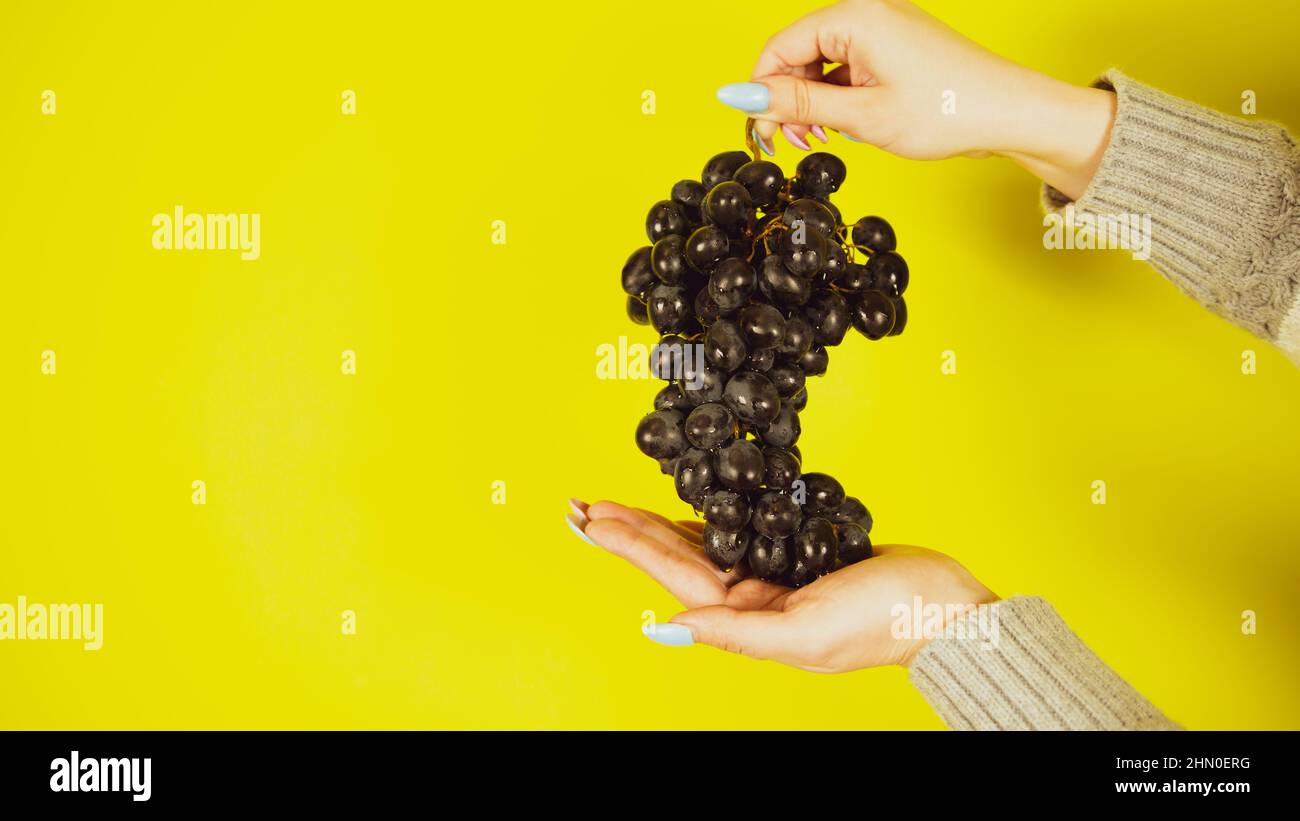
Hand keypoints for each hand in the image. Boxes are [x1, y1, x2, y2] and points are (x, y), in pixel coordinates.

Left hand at [576, 499, 997, 671]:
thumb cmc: (888, 619)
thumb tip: (670, 630)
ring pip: (700, 546)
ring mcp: (772, 581)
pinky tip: (681, 507)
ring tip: (614, 505)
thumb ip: (741, 635)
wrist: (948, 606)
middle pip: (677, 561)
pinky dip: (704, 519)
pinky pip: (737, 534)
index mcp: (750, 623)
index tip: (591, 521)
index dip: (631, 548)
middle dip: (630, 532)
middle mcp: (753, 603)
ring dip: (657, 525)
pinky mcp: (795, 557)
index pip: (674, 580)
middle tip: (585, 504)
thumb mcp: (811, 632)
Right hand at [722, 0, 1114, 199]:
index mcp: (853, 18)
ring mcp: (883, 28)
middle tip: (794, 143)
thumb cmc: (947, 110)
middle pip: (797, 54)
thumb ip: (797, 104)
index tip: (760, 132)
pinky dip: (838, 97)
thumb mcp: (860, 115)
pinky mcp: (895, 45)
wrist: (1009, 113)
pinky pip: (847, 67)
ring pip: (821, 64)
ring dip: (813, 103)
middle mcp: (866, 12)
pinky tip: (847, 125)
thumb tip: (743, 96)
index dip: (762, 92)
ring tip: (824, 138)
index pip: (779, 48)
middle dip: (788, 100)